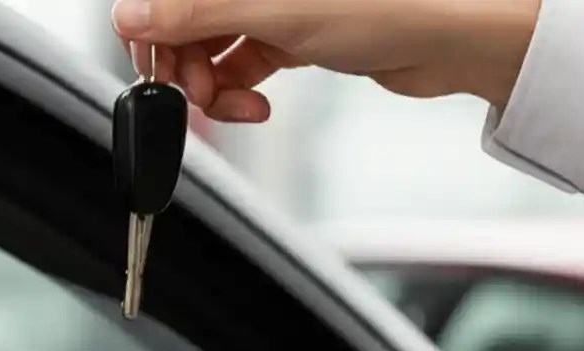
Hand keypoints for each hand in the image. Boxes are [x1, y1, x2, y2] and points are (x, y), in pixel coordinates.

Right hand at [111, 0, 540, 122]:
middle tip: (196, 97)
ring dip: (208, 88)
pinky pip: (237, 65)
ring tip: (235, 107)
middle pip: (179, 23)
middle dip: (180, 69)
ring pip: (206, 50)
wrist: (455, 38)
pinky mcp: (288, 33)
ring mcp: (268, 4)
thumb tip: (127, 16)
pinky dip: (236, 93)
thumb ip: (193, 13)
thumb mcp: (274, 11)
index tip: (154, 70)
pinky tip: (254, 105)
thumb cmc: (391, 4)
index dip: (150, 34)